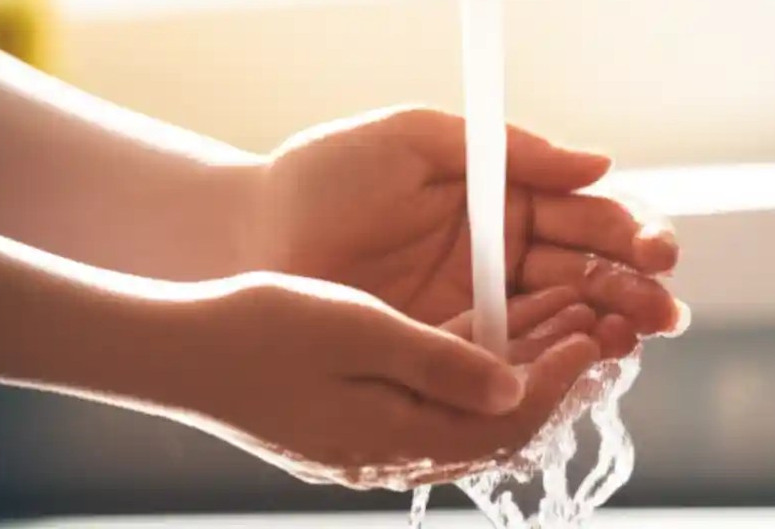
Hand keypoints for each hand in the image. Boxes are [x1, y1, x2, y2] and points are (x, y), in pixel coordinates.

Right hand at [172, 274, 601, 488]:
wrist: (178, 349)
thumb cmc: (262, 329)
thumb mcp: (360, 331)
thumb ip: (440, 362)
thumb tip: (514, 390)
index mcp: (394, 439)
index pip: (503, 424)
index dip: (557, 381)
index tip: (593, 337)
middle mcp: (389, 453)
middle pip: (494, 425)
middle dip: (551, 378)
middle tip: (596, 329)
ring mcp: (370, 441)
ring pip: (467, 411)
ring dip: (516, 369)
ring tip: (561, 321)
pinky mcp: (355, 420)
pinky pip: (430, 400)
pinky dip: (469, 367)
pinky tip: (495, 329)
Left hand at [252, 107, 685, 354]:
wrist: (249, 233)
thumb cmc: (325, 174)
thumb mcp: (418, 139)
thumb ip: (507, 149)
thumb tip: (599, 161)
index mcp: (503, 200)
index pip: (584, 216)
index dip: (628, 232)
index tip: (656, 249)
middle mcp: (502, 257)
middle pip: (588, 275)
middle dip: (634, 290)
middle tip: (664, 306)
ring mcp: (478, 309)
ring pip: (562, 321)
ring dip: (610, 328)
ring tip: (639, 334)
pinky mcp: (447, 354)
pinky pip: (511, 362)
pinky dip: (554, 362)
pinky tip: (590, 360)